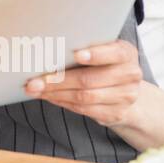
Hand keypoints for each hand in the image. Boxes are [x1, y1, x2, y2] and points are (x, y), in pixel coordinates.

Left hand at [24, 39, 144, 126]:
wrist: (126, 90)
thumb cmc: (104, 63)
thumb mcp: (102, 50)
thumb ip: (84, 47)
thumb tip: (46, 49)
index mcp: (126, 53)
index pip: (114, 53)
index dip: (96, 55)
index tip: (76, 54)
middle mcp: (130, 75)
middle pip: (89, 79)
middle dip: (57, 80)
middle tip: (33, 80)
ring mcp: (125, 97)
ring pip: (84, 97)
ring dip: (54, 93)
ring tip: (34, 89)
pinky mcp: (115, 114)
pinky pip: (84, 110)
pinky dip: (62, 102)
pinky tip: (48, 97)